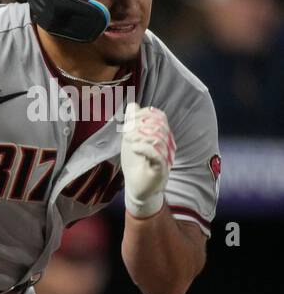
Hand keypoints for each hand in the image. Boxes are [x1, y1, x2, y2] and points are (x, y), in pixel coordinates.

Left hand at [120, 103, 174, 218]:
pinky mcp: (160, 169)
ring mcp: (165, 156)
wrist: (137, 188)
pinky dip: (144, 148)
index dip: (143, 114)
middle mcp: (166, 144)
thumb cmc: (136, 163)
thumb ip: (132, 123)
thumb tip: (132, 105)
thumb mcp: (131, 140)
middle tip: (126, 134)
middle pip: (159, 125)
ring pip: (158, 137)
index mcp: (161, 135)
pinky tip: (133, 148)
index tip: (128, 122)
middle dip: (139, 125)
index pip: (159, 116)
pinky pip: (156, 154)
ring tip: (128, 141)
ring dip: (139, 136)